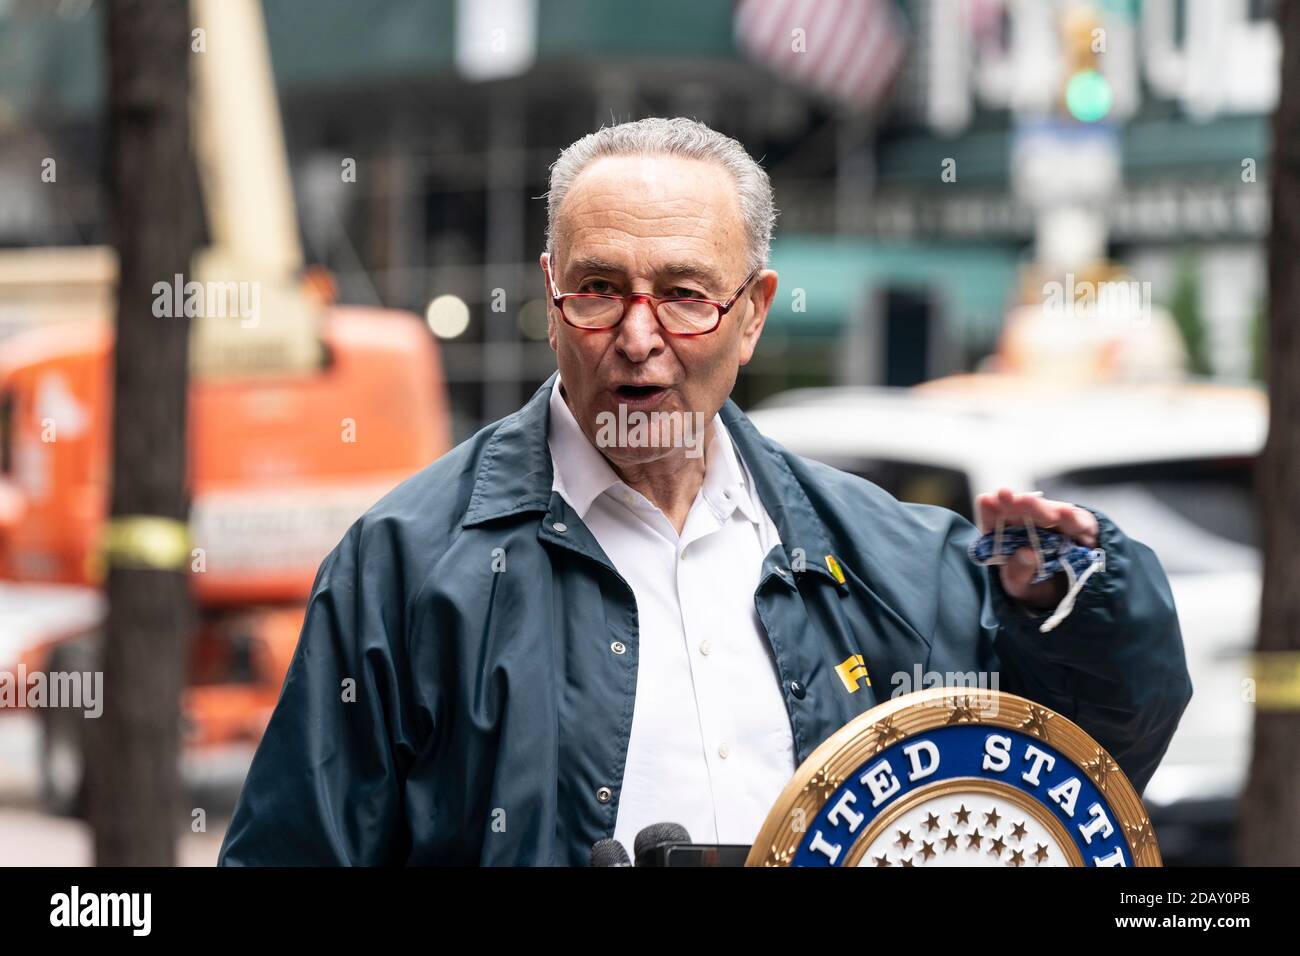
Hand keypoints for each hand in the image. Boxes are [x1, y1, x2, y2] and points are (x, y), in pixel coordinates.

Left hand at [975, 488, 1099, 608]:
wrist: (1068, 598)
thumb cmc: (1036, 588)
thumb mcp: (1020, 588)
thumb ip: (1017, 575)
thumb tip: (1026, 553)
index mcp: (1008, 537)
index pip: (995, 520)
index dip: (990, 510)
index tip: (985, 501)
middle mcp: (1032, 526)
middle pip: (1021, 511)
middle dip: (1013, 503)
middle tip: (1005, 495)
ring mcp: (1057, 526)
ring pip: (1049, 512)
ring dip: (1039, 507)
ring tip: (1029, 502)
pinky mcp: (1082, 530)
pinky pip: (1079, 522)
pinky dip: (1073, 518)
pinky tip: (1065, 512)